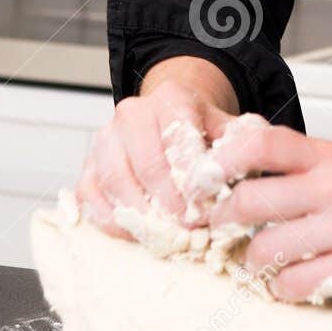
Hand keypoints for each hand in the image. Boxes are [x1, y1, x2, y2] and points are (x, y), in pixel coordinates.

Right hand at [75, 79, 236, 238]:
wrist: (170, 122)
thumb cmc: (200, 132)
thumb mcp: (228, 129)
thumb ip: (241, 145)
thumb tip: (244, 169)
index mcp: (170, 97)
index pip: (178, 139)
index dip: (192, 180)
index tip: (205, 206)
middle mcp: (132, 112)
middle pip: (147, 165)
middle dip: (171, 204)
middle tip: (190, 227)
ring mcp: (105, 139)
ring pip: (116, 182)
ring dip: (143, 216)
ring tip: (167, 233)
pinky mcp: (87, 166)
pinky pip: (92, 198)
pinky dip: (115, 222)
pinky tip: (140, 233)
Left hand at [208, 119, 331, 314]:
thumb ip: (289, 166)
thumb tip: (221, 163)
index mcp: (327, 157)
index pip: (261, 143)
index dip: (220, 162)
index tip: (200, 183)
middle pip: (249, 201)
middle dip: (224, 223)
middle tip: (224, 233)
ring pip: (265, 249)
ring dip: (255, 263)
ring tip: (267, 261)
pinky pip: (292, 284)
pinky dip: (284, 288)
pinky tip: (295, 281)